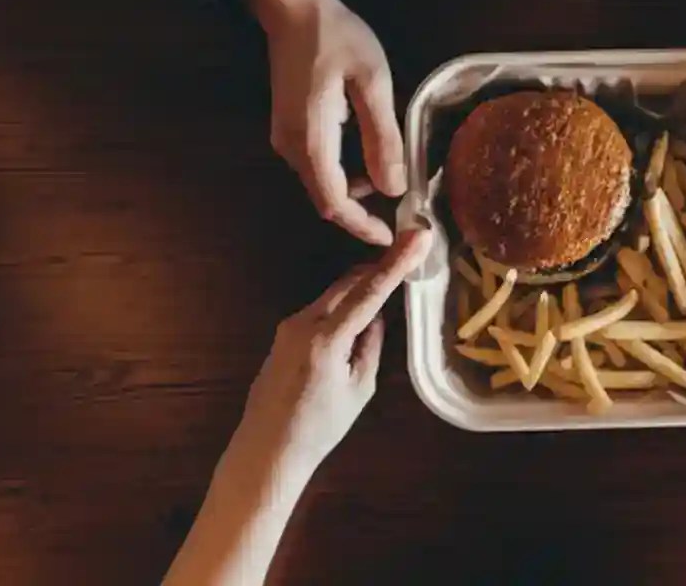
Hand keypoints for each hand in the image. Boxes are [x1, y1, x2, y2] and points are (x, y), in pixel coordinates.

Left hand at [228, 229, 431, 476]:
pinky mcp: (282, 335)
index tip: (418, 237)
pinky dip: (341, 307)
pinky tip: (355, 322)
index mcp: (326, 340)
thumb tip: (375, 317)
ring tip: (385, 292)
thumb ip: (370, 346)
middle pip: (347, 284)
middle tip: (406, 258)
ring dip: (359, 290)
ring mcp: (288, 327)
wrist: (266, 449)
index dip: (397, 263)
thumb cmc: (319, 428)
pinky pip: (319, 310)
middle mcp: (303, 323)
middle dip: (377, 270)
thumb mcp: (359, 389)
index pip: (369, 292)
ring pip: (332, 294)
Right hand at [245, 0, 405, 244]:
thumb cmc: (336, 37)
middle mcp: (291, 147)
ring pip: (322, 183)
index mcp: (311, 139)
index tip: (390, 237)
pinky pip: (317, 164)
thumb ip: (383, 137)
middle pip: (326, 198)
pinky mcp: (288, 128)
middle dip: (362, 212)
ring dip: (355, 190)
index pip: (334, 204)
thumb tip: (394, 188)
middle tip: (400, 213)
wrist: (292, 6)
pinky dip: (344, 172)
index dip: (362, 225)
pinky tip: (370, 157)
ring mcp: (285, 138)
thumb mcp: (372, 82)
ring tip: (393, 182)